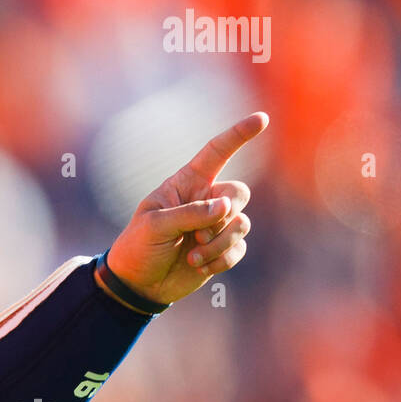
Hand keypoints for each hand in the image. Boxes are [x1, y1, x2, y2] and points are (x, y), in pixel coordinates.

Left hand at [105, 112, 267, 306]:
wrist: (138, 283)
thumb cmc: (139, 246)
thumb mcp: (155, 226)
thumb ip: (190, 213)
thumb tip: (226, 207)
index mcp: (185, 183)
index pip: (216, 153)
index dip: (238, 135)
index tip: (262, 118)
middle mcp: (205, 199)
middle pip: (239, 192)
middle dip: (227, 212)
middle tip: (200, 233)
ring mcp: (215, 225)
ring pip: (241, 224)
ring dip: (219, 243)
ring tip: (193, 255)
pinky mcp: (222, 248)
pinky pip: (239, 248)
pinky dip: (221, 259)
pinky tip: (197, 266)